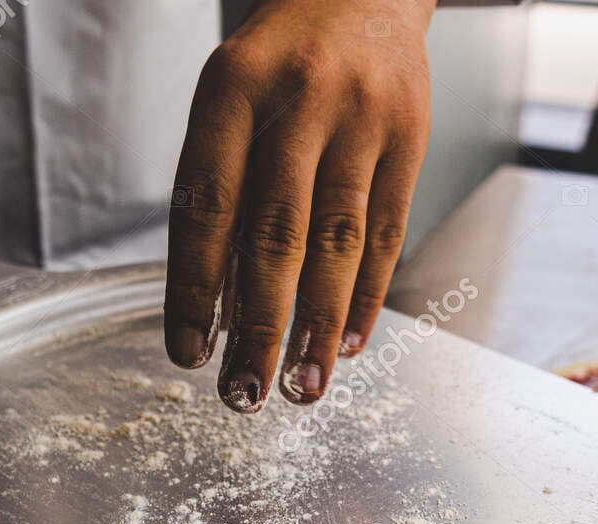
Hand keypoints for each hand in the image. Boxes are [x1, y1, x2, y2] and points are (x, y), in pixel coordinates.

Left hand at [164, 0, 434, 412]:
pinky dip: (365, 295)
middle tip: (243, 393)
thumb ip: (222, 187)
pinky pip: (387, 231)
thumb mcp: (231, 98)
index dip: (194, 287)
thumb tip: (217, 307)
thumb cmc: (281, 56)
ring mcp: (362, 118)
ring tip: (300, 387)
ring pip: (338, 241)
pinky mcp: (411, 138)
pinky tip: (343, 343)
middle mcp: (300, 100)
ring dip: (317, 326)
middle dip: (258, 327)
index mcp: (233, 87)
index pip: (206, 203)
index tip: (186, 351)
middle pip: (276, 233)